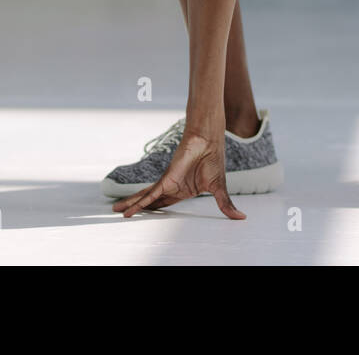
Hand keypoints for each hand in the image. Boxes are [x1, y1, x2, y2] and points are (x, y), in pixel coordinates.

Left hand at [111, 128, 245, 219]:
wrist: (208, 139)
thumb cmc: (213, 159)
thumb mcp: (219, 188)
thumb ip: (225, 205)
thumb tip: (241, 218)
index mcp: (184, 189)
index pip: (166, 203)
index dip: (155, 209)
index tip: (145, 214)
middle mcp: (173, 187)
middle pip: (152, 201)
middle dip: (138, 206)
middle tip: (123, 212)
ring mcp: (168, 183)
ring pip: (146, 198)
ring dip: (132, 204)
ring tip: (116, 210)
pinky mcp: (166, 179)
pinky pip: (150, 195)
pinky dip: (139, 203)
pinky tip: (128, 211)